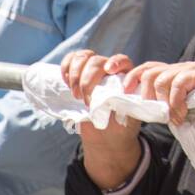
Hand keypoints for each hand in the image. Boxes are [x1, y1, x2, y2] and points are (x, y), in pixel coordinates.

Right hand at [61, 50, 141, 185]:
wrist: (108, 137)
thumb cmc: (121, 126)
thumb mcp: (128, 117)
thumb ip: (125, 104)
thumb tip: (118, 97)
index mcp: (126, 76)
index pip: (122, 60)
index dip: (115, 62)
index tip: (110, 71)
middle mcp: (109, 70)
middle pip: (97, 61)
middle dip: (88, 81)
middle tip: (87, 102)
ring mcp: (92, 70)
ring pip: (83, 57)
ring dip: (75, 75)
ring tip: (76, 96)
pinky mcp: (77, 74)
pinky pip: (70, 60)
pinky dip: (66, 67)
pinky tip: (66, 81)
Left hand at [121, 60, 194, 124]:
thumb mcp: (177, 112)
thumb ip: (161, 105)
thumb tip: (135, 107)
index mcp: (175, 74)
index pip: (147, 68)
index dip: (132, 77)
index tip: (124, 90)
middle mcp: (184, 67)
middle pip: (150, 71)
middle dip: (147, 95)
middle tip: (157, 113)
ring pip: (163, 78)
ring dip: (164, 102)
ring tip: (174, 117)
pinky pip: (180, 82)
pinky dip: (176, 101)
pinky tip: (182, 114)